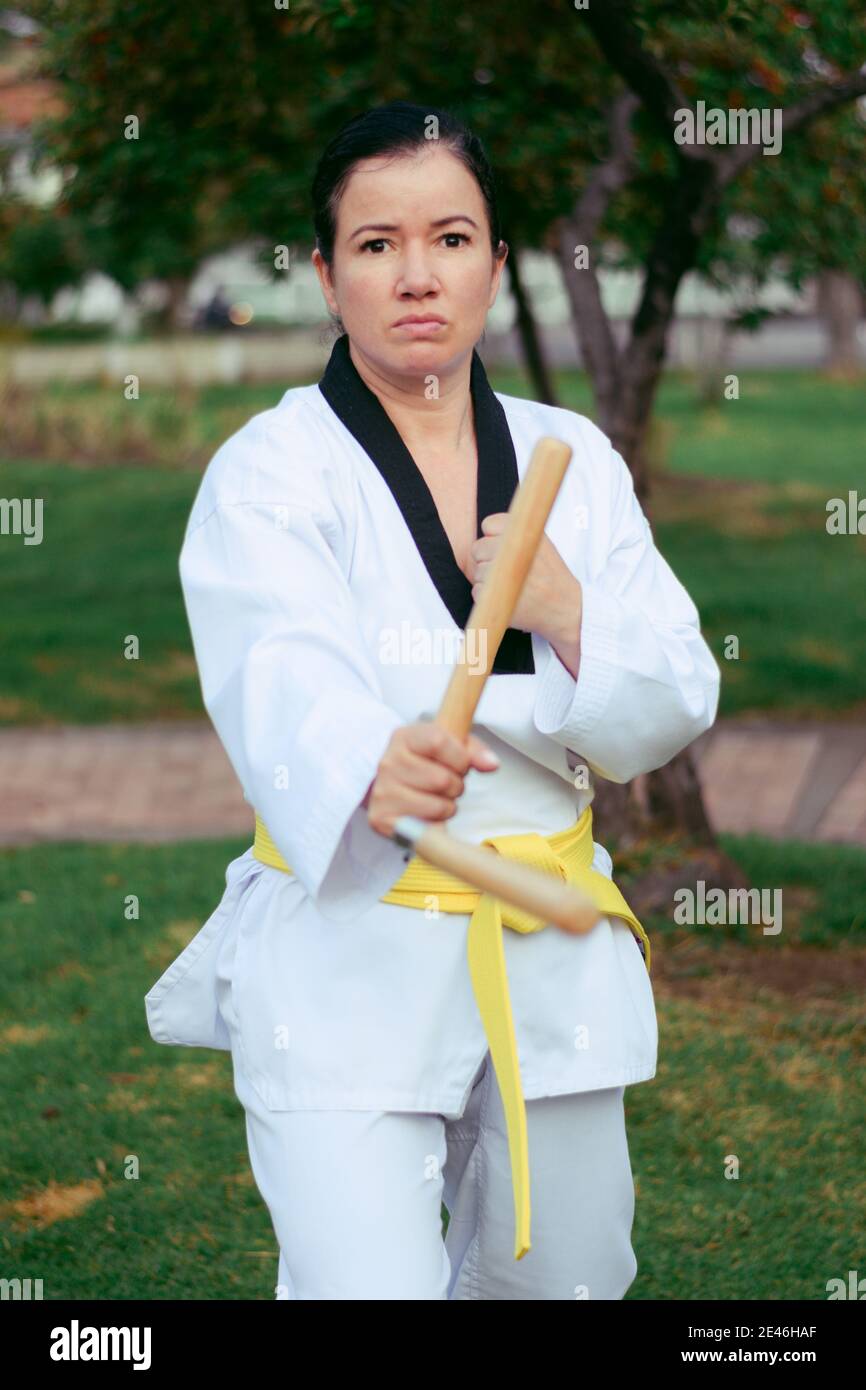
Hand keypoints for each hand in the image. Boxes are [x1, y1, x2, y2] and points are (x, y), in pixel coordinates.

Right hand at [363, 721, 499, 837]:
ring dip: (446, 806)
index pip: (438, 742)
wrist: (394, 785)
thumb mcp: (451, 747)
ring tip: (435, 797)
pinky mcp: (382, 818)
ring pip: (438, 805)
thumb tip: (491, 765)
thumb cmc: (427, 763)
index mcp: (404, 737)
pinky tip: (426, 812)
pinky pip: (427, 826)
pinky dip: (435, 823)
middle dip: (455, 785)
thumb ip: (475, 752)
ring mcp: (383, 791)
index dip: (459, 757)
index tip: (459, 763)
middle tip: (445, 784)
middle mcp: (388, 762)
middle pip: (442, 779)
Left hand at [466, 513, 582, 648]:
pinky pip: (477, 591)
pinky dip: (487, 597)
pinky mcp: (494, 598)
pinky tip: (508, 597)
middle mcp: (511, 551)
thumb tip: (489, 532)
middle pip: (477, 548)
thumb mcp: (542, 544)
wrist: (565, 606)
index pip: (488, 525)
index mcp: (523, 535)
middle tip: (507, 571)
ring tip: (512, 585)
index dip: (492, 538)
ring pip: (476, 571)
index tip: (503, 548)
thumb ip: (517, 533)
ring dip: (488, 580)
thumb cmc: (551, 575)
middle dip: (486, 559)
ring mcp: (502, 576)